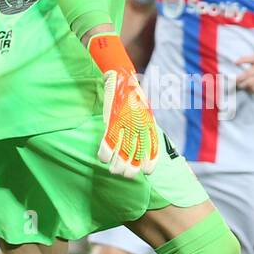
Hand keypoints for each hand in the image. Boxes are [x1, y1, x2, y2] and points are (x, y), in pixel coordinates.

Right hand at [87, 33, 158, 177]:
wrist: (123, 77)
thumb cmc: (134, 96)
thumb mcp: (146, 111)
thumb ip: (146, 126)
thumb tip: (145, 142)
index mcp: (148, 124)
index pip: (152, 147)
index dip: (150, 162)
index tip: (147, 172)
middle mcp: (138, 126)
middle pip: (136, 153)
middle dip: (131, 168)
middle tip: (127, 175)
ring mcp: (125, 123)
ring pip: (121, 151)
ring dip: (117, 164)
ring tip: (114, 171)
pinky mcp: (112, 120)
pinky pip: (107, 140)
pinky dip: (104, 151)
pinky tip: (102, 159)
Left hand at [234, 55, 253, 93]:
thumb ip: (245, 59)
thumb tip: (235, 62)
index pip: (247, 74)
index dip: (239, 78)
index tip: (234, 80)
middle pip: (250, 83)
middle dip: (242, 85)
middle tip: (238, 85)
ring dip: (248, 89)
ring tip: (246, 86)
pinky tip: (253, 88)